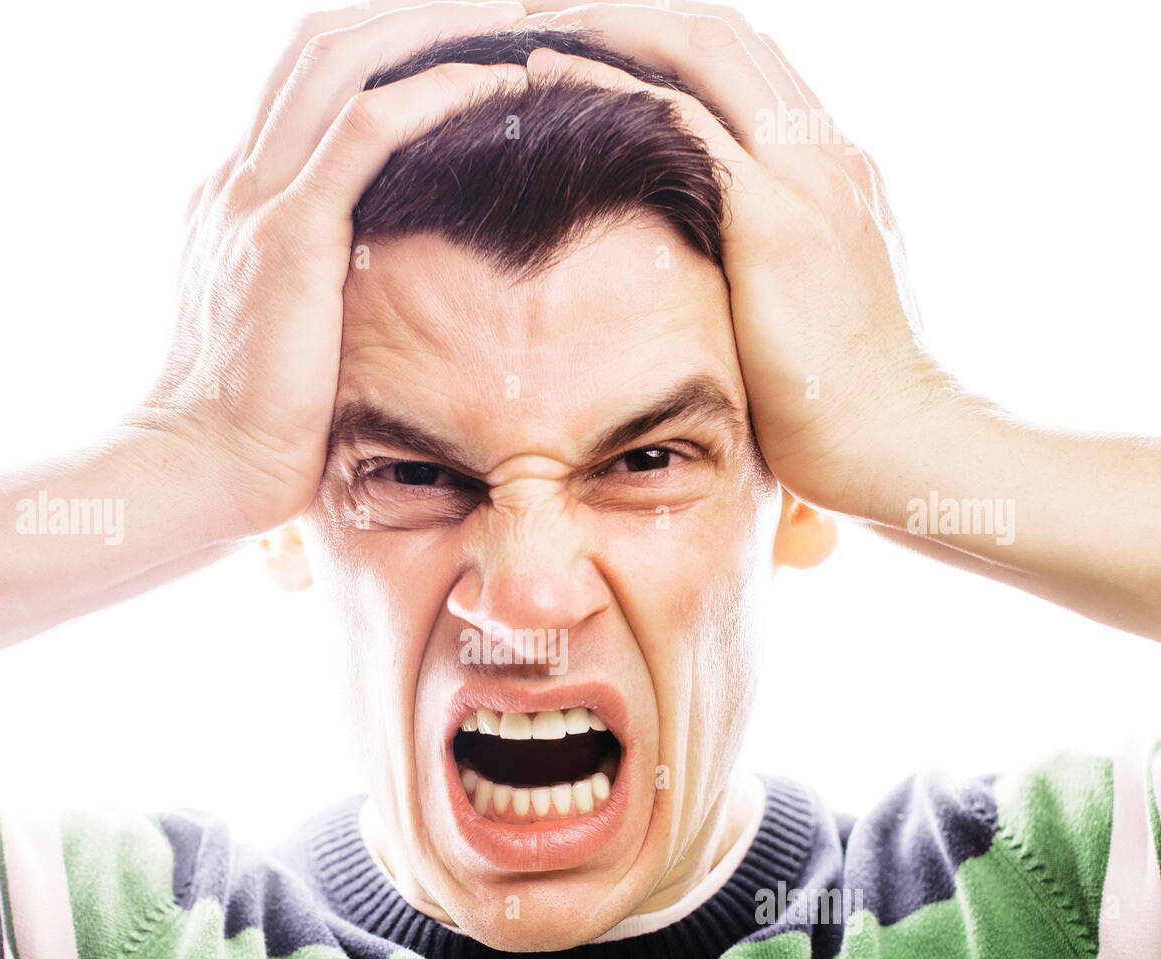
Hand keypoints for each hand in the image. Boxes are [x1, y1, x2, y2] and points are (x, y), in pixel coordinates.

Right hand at [137, 0, 527, 536]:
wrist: (200, 471)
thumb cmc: (252, 425)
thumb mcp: (280, 334)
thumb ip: (311, 285)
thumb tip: (367, 288)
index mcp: (238, 198)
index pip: (307, 81)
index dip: (380, 43)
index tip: (458, 40)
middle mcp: (240, 179)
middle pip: (321, 42)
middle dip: (412, 11)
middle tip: (500, 8)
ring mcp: (255, 200)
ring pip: (343, 61)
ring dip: (434, 28)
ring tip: (514, 21)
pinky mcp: (286, 237)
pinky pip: (364, 132)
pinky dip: (433, 95)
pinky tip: (495, 86)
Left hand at [522, 2, 950, 516]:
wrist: (896, 442)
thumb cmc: (845, 401)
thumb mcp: (807, 313)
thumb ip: (769, 269)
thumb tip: (712, 276)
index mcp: (834, 170)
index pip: (748, 67)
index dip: (670, 39)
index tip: (602, 42)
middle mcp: (824, 153)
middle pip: (722, 34)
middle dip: (630, 12)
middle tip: (548, 13)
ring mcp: (806, 179)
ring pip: (701, 50)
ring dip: (612, 26)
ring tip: (534, 27)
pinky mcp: (775, 222)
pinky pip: (681, 122)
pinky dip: (609, 85)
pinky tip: (548, 73)